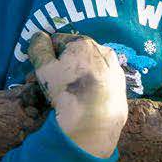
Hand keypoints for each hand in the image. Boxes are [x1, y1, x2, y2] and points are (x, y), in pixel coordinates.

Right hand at [27, 31, 127, 158]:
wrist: (94, 125)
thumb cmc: (67, 93)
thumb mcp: (44, 69)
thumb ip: (39, 48)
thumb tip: (39, 36)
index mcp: (84, 43)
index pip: (59, 41)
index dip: (48, 56)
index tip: (45, 72)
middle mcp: (104, 51)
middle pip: (77, 55)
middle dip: (65, 66)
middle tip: (57, 85)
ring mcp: (116, 70)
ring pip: (91, 68)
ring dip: (80, 76)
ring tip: (72, 95)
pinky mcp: (122, 87)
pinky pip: (103, 82)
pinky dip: (95, 88)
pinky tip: (87, 101)